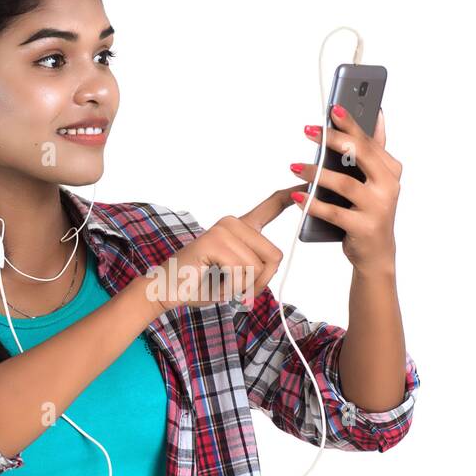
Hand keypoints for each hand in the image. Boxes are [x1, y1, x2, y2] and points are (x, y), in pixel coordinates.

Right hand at [150, 186, 300, 312]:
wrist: (167, 290)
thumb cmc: (202, 283)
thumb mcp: (239, 274)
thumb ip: (258, 266)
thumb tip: (275, 261)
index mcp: (241, 227)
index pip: (272, 206)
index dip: (291, 196)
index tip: (308, 185)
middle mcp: (233, 222)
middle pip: (275, 256)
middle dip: (261, 282)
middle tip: (239, 291)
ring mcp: (223, 230)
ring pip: (259, 267)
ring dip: (245, 288)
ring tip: (223, 286)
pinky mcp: (213, 242)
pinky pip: (242, 271)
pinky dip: (232, 288)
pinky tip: (215, 284)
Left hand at [293, 106, 402, 275]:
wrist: (375, 253)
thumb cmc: (370, 210)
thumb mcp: (375, 179)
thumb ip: (374, 150)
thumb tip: (377, 114)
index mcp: (390, 169)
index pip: (368, 140)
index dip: (350, 123)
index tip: (333, 108)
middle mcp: (389, 186)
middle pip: (359, 155)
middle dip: (333, 140)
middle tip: (309, 131)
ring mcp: (378, 207)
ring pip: (344, 184)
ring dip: (317, 173)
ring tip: (295, 166)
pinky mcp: (364, 227)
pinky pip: (334, 213)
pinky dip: (314, 204)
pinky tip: (298, 197)